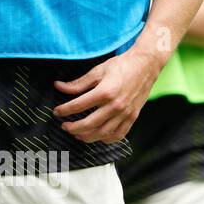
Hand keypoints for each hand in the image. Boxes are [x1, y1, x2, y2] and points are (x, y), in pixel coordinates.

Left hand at [52, 40, 166, 142]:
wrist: (146, 65)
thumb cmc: (121, 66)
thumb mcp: (98, 71)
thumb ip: (78, 83)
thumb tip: (58, 86)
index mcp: (105, 92)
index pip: (78, 106)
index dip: (64, 110)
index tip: (57, 112)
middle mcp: (115, 105)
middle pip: (89, 124)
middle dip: (73, 128)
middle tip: (65, 126)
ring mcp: (125, 113)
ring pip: (102, 133)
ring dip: (86, 136)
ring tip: (77, 134)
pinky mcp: (132, 117)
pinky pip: (118, 135)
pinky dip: (106, 139)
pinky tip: (97, 136)